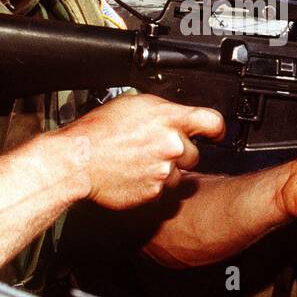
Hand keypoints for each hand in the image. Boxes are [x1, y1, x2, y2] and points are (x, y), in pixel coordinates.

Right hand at [57, 93, 224, 209]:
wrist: (79, 160)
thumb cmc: (98, 131)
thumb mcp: (133, 104)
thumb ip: (161, 111)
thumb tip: (174, 114)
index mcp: (168, 118)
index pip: (212, 122)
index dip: (217, 129)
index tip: (216, 134)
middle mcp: (171, 144)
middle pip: (194, 153)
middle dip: (179, 152)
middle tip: (154, 149)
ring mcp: (164, 170)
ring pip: (179, 174)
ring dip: (165, 170)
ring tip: (139, 162)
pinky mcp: (154, 192)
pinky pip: (162, 189)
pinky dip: (151, 184)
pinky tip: (133, 174)